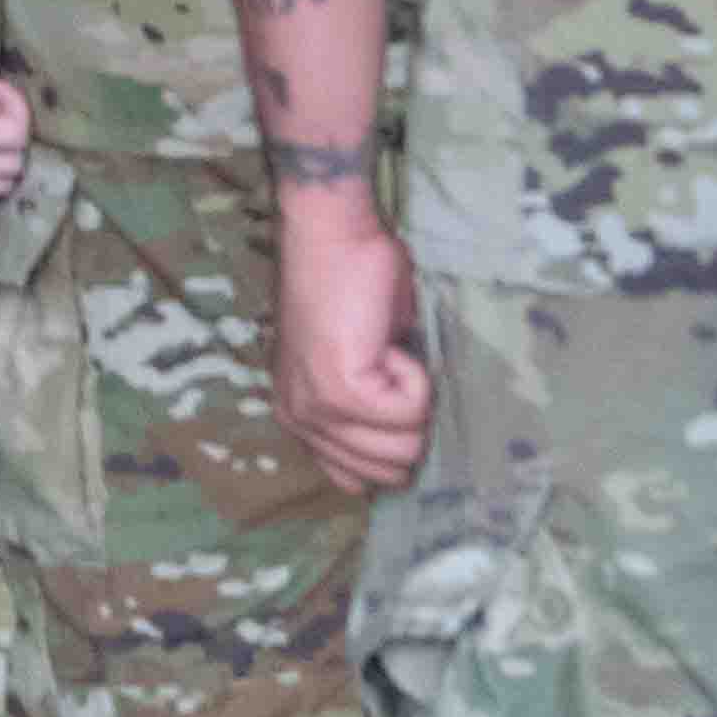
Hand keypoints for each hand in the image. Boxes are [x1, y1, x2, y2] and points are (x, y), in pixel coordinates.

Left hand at [270, 178, 432, 489]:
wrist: (333, 236)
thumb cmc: (354, 289)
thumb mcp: (361, 366)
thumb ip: (369, 414)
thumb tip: (409, 450)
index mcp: (302, 420)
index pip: (356, 480)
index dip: (393, 443)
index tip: (392, 395)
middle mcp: (300, 422)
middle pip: (390, 472)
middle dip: (411, 422)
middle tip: (391, 368)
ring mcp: (317, 410)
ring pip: (405, 448)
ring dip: (413, 398)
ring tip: (386, 352)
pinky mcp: (341, 392)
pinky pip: (411, 412)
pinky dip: (416, 376)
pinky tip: (387, 342)